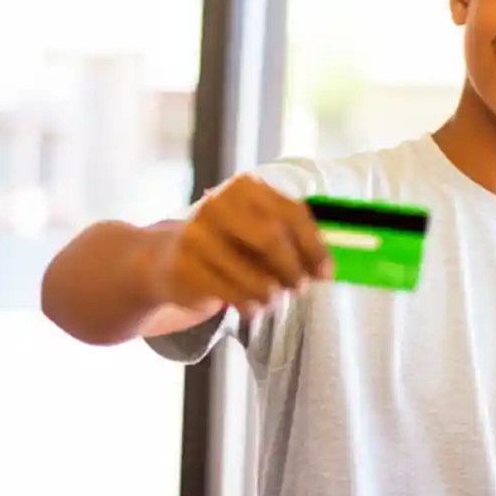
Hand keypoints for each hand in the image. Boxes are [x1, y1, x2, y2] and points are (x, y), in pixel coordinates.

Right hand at [148, 174, 331, 318]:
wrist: (169, 261)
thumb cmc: (228, 247)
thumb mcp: (259, 234)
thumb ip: (291, 243)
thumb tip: (325, 270)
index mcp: (245, 188)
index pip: (292, 213)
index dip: (314, 246)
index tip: (326, 274)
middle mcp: (219, 204)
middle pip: (273, 238)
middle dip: (293, 269)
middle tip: (299, 288)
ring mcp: (198, 234)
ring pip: (254, 274)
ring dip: (272, 294)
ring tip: (271, 299)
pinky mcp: (185, 266)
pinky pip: (233, 294)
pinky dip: (250, 305)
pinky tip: (251, 307)